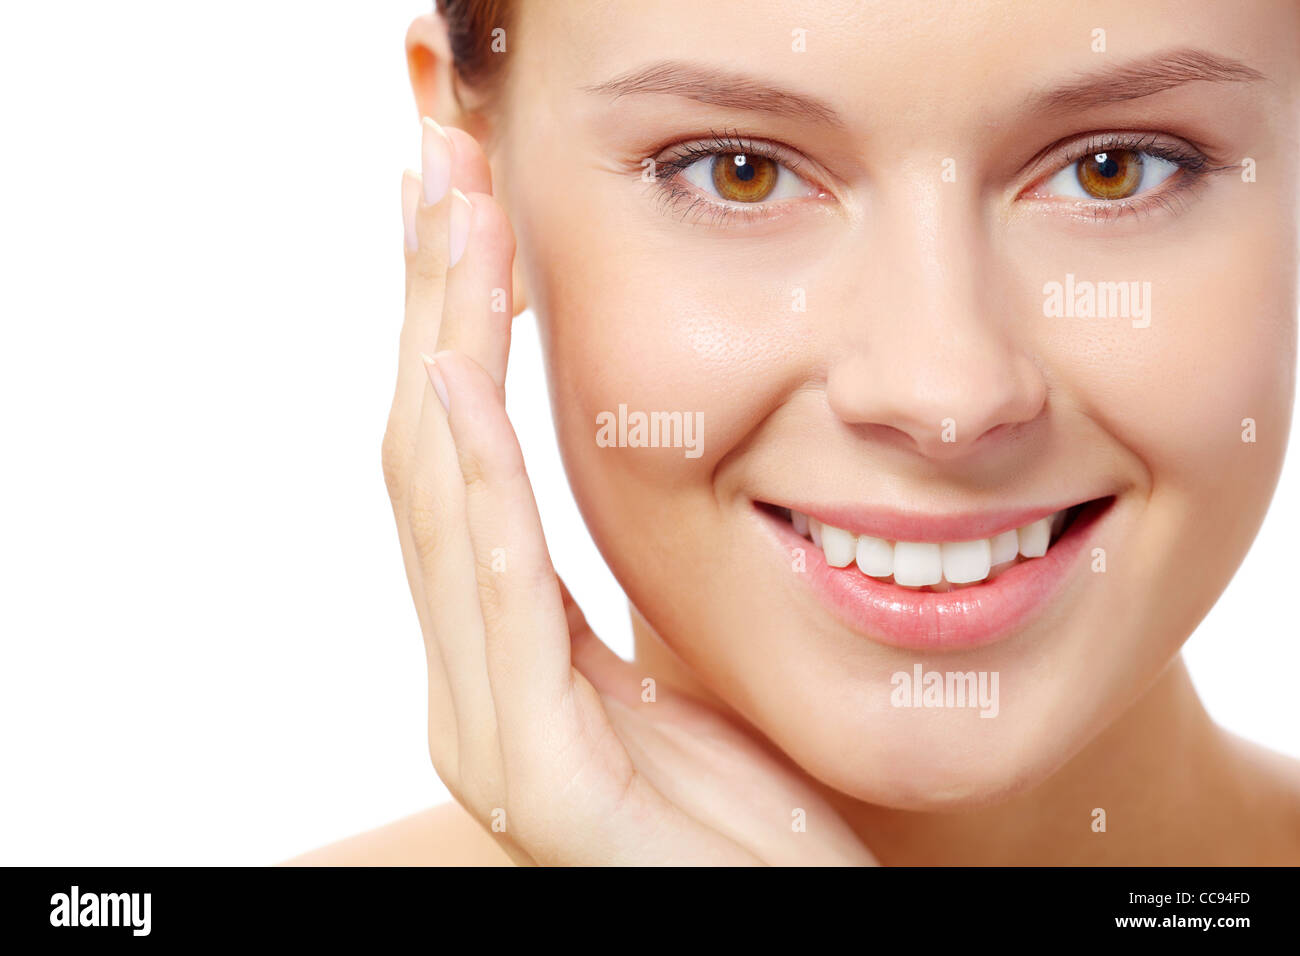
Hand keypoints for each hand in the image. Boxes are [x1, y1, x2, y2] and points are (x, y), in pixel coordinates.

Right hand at [381, 119, 874, 865]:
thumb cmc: (746, 815)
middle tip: (434, 172)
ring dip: (446, 356)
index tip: (457, 214)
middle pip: (430, 464)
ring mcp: (497, 736)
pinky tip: (460, 391)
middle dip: (432, 309)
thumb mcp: (667, 680)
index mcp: (503, 659)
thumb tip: (591, 501)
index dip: (448, 333)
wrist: (797, 929)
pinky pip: (504, 604)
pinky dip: (476, 490)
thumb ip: (592, 608)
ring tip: (449, 231)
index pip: (456, 468)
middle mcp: (475, 688)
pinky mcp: (545, 781)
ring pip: (445, 511)